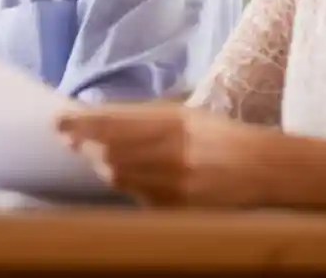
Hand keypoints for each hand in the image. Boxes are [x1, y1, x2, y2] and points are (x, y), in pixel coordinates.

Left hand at [57, 104, 277, 207]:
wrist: (266, 171)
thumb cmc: (223, 139)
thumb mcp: (186, 116)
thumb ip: (146, 118)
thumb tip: (100, 119)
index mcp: (176, 123)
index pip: (115, 123)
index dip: (82, 124)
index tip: (59, 122)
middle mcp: (174, 152)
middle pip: (110, 152)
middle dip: (85, 146)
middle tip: (70, 141)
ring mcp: (176, 184)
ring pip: (119, 177)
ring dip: (101, 166)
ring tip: (93, 157)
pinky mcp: (178, 208)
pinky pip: (137, 196)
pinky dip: (126, 185)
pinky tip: (123, 176)